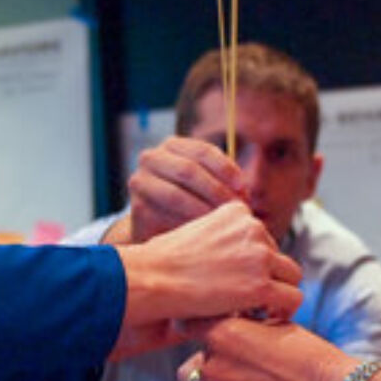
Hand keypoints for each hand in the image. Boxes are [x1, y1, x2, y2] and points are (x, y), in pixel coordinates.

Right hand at [111, 203, 302, 359]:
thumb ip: (219, 237)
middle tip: (250, 299)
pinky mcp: (261, 286)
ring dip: (279, 294)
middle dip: (268, 278)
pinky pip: (292, 299)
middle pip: (279, 257)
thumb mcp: (194, 232)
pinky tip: (266, 319)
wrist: (153, 279)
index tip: (240, 278)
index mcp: (237, 211)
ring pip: (292, 277)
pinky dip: (283, 311)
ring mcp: (260, 256)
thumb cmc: (162, 262)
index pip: (262, 237)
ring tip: (260, 310)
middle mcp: (253, 228)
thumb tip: (230, 258)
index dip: (254, 261)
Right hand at [128, 136, 243, 241]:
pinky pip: (166, 216)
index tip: (244, 189)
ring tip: (223, 224)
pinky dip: (188, 225)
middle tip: (236, 211)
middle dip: (216, 192)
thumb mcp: (208, 186)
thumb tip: (244, 194)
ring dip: (203, 211)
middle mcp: (152, 157)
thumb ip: (224, 183)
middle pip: (189, 171)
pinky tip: (204, 235)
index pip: (203, 151)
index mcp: (173, 145)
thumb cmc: (191, 203)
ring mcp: (140, 181)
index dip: (226, 169)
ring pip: (176, 195)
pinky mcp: (137, 207)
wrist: (158, 228)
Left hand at [177, 318, 352, 380]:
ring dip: (206, 380)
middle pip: (190, 358)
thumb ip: (247, 324)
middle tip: (229, 358)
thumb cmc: (312, 359)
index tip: (205, 328)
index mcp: (225, 334)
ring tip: (233, 379)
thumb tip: (233, 321)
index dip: (198, 325)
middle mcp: (215, 365)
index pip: (191, 324)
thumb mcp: (277, 325)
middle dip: (205, 357)